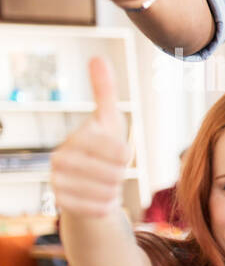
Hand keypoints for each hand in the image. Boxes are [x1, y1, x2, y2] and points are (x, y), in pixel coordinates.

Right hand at [49, 59, 129, 217]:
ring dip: (114, 190)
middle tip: (113, 173)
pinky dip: (106, 205)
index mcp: (77, 139)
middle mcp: (60, 159)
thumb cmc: (104, 148)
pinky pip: (97, 208)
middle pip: (114, 173)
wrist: (89, 184)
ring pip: (107, 191)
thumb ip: (105, 91)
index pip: (118, 150)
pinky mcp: (60, 203)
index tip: (121, 155)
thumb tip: (96, 57)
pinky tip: (102, 198)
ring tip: (107, 184)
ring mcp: (57, 182)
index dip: (126, 155)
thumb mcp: (109, 120)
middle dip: (120, 174)